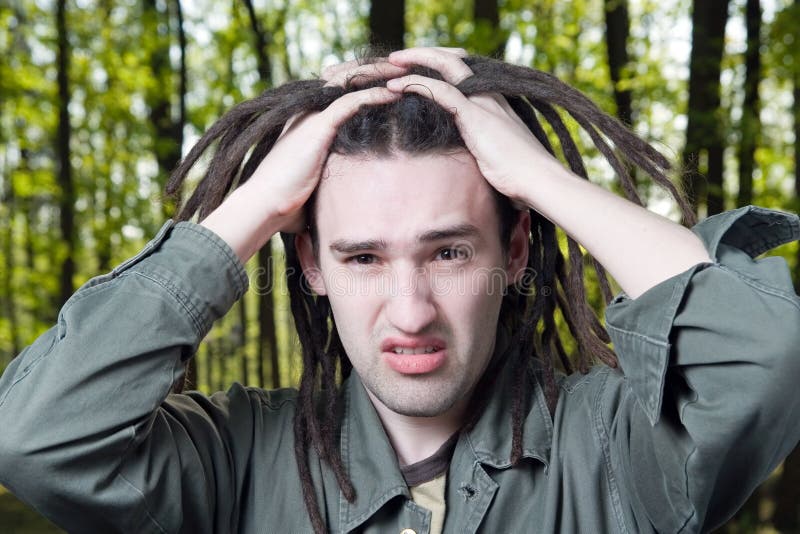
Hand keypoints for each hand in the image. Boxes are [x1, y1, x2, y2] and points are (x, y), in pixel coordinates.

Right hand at [200, 84, 399, 261]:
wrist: (264, 207)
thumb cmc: (284, 205)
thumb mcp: (313, 188)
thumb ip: (330, 185)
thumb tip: (345, 210)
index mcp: (305, 121)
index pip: (337, 90)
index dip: (362, 82)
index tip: (389, 84)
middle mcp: (306, 111)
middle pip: (344, 77)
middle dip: (373, 71)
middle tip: (402, 71)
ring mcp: (310, 116)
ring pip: (349, 81)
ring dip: (378, 75)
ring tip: (405, 73)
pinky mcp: (317, 126)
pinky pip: (351, 101)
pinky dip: (375, 95)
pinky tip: (395, 93)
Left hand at [384, 47, 567, 206]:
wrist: (538, 181)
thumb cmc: (520, 177)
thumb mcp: (494, 157)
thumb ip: (480, 149)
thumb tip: (469, 161)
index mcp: (494, 103)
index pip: (464, 72)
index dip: (441, 66)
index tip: (417, 70)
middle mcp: (489, 95)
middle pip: (454, 60)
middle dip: (426, 54)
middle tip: (399, 60)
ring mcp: (483, 103)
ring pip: (446, 66)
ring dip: (416, 60)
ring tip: (391, 63)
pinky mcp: (475, 115)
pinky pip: (440, 91)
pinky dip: (416, 85)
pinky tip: (395, 87)